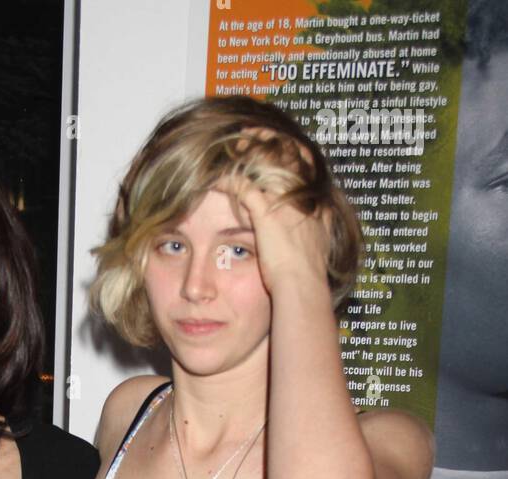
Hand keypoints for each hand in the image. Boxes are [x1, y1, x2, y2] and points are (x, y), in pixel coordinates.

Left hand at [220, 130, 330, 296]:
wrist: (303, 285)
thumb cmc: (309, 275)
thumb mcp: (321, 244)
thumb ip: (320, 227)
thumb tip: (321, 222)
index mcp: (317, 201)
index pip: (307, 162)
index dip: (291, 148)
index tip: (279, 141)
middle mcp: (303, 195)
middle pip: (287, 152)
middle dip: (268, 138)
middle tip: (250, 133)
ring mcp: (285, 201)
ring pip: (266, 162)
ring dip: (248, 151)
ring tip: (234, 145)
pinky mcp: (266, 212)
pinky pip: (243, 187)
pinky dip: (229, 181)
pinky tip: (217, 179)